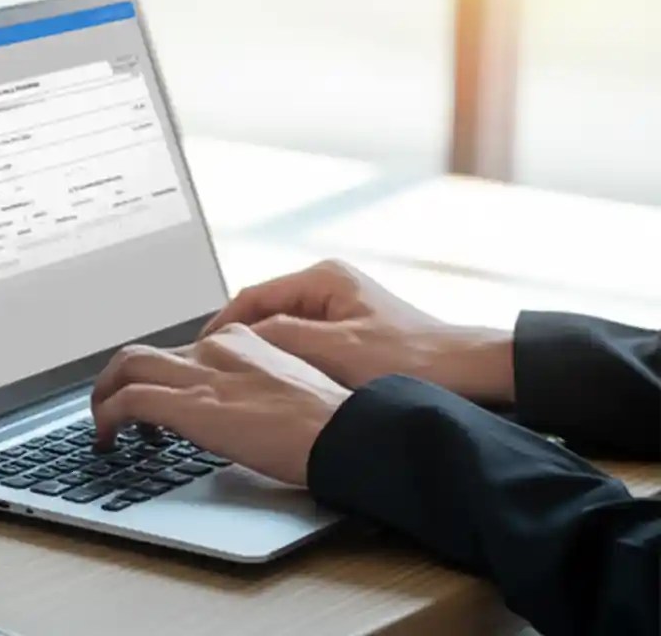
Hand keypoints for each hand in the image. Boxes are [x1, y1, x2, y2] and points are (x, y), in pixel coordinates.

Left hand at [90, 325, 348, 485]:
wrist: (343, 433)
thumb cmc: (328, 423)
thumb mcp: (286, 387)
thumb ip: (253, 385)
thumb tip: (232, 409)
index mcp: (240, 342)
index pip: (181, 350)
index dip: (158, 377)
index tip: (154, 399)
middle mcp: (214, 349)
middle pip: (143, 352)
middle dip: (116, 380)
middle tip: (111, 406)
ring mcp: (199, 375)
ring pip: (125, 366)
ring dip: (103, 395)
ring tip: (103, 424)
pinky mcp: (188, 405)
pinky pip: (128, 400)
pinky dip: (107, 417)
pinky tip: (109, 439)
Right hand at [200, 260, 514, 405]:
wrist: (469, 374)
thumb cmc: (412, 360)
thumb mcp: (335, 350)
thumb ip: (282, 338)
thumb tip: (238, 339)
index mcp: (322, 278)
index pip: (249, 298)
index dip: (218, 327)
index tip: (195, 354)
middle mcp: (328, 285)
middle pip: (260, 312)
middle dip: (233, 342)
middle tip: (208, 371)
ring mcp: (339, 307)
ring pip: (278, 331)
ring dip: (257, 354)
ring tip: (235, 380)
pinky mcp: (349, 331)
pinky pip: (298, 343)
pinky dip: (281, 361)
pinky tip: (274, 385)